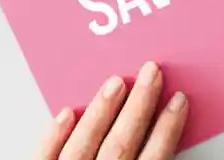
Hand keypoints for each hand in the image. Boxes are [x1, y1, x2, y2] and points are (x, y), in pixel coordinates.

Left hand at [36, 61, 188, 159]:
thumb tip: (162, 141)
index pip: (153, 158)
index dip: (167, 128)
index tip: (178, 101)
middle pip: (122, 142)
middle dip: (140, 104)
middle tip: (152, 72)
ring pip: (85, 143)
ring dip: (102, 110)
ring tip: (116, 81)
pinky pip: (45, 156)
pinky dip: (55, 135)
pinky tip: (67, 112)